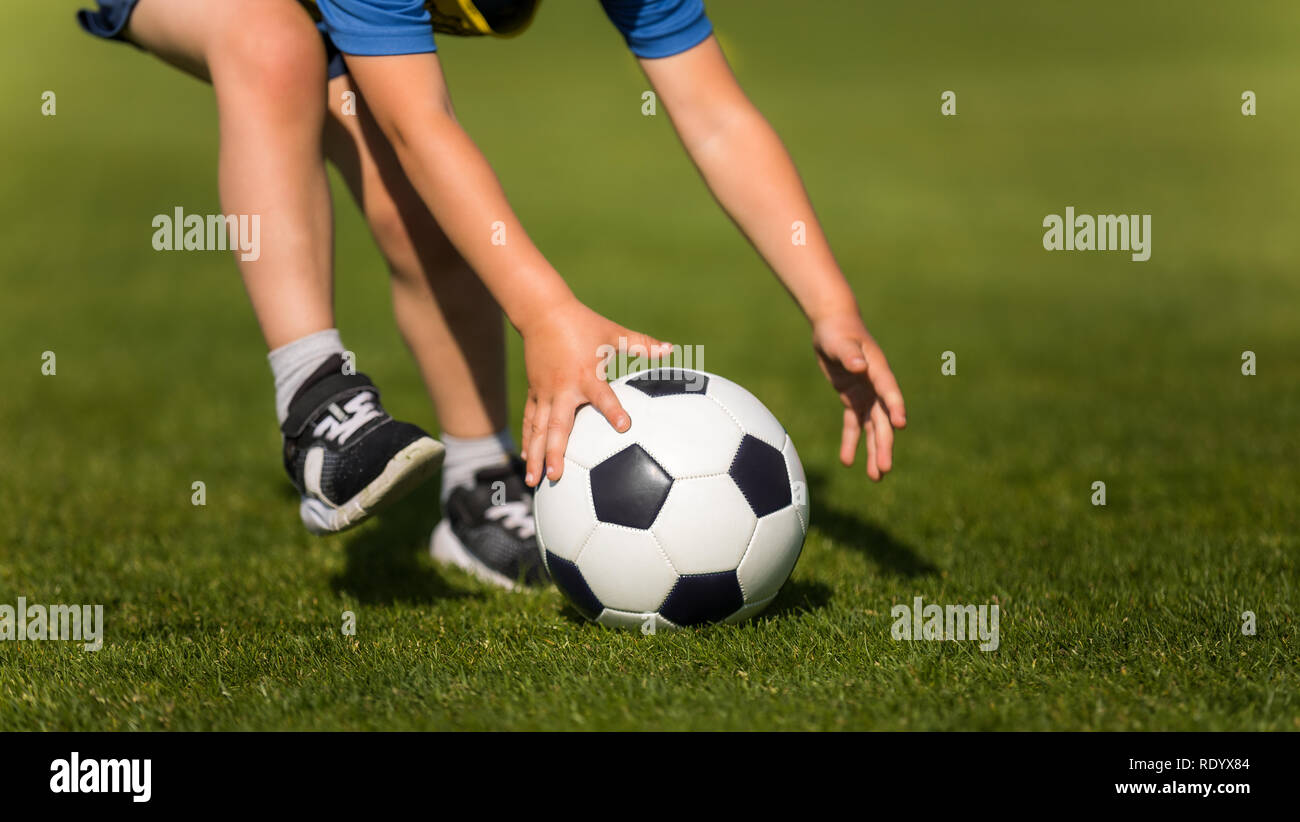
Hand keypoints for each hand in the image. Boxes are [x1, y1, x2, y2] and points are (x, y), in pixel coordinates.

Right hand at [519, 297, 669, 486]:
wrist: (543, 312)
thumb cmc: (584, 324)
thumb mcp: (614, 333)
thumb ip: (642, 345)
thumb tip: (672, 349)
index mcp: (587, 376)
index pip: (603, 396)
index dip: (613, 411)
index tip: (625, 427)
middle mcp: (564, 388)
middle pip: (559, 425)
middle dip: (556, 452)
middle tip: (556, 476)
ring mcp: (545, 393)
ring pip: (539, 429)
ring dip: (537, 455)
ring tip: (535, 481)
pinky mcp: (535, 393)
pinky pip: (531, 421)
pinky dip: (528, 440)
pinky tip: (527, 460)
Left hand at [812, 312, 905, 480]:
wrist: (834, 327)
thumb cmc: (838, 331)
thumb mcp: (840, 342)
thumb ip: (849, 355)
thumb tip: (860, 367)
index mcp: (877, 370)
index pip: (888, 391)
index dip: (895, 406)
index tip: (901, 424)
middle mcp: (876, 386)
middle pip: (883, 420)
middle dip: (884, 444)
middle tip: (885, 469)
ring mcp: (866, 394)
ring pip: (872, 428)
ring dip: (874, 451)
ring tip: (876, 477)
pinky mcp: (854, 399)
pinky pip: (854, 425)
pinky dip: (851, 442)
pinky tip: (847, 461)